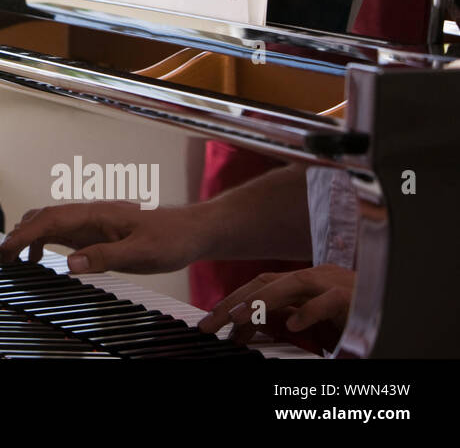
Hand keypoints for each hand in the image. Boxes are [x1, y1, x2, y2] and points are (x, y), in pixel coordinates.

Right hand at [0, 201, 210, 273]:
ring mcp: (92, 222)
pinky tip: (42, 258)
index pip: (48, 219)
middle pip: (43, 217)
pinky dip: (44, 241)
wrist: (192, 231)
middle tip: (3, 259)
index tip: (6, 251)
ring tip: (16, 259)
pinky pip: (63, 233)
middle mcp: (89, 214)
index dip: (23, 234)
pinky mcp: (98, 232)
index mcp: (95, 213)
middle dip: (18, 234)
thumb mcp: (140, 252)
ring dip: (29, 237)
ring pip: (50, 223)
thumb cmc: (171, 238)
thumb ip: (104, 256)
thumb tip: (69, 263)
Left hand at [197, 264, 353, 351]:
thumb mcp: (308, 324)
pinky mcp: (354, 298)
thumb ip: (280, 319)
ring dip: (262, 302)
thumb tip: (244, 327)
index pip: (258, 286)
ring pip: (291, 285)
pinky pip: (328, 302)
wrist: (393, 318)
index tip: (210, 321)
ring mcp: (334, 284)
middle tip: (210, 324)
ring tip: (239, 319)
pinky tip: (293, 327)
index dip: (232, 302)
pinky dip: (309, 313)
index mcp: (302, 282)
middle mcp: (314, 277)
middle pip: (265, 282)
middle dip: (235, 302)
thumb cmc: (349, 322)